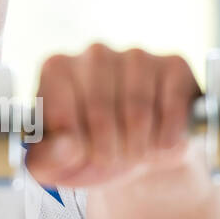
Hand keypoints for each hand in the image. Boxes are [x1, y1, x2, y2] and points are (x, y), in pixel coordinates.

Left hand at [24, 44, 201, 190]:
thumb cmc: (89, 152)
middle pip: (101, 115)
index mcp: (57, 69)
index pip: (64, 118)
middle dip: (110, 152)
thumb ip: (46, 159)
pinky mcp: (173, 65)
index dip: (78, 151)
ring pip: (138, 112)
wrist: (137, 153)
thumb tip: (65, 146)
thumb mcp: (56, 165)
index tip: (85, 159)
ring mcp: (135, 55)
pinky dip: (169, 138)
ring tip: (136, 153)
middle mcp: (94, 53)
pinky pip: (172, 108)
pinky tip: (162, 143)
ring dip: (140, 148)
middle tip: (114, 161)